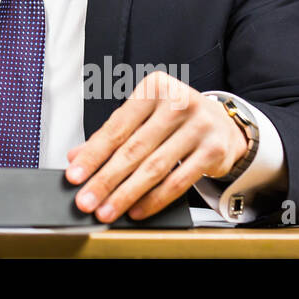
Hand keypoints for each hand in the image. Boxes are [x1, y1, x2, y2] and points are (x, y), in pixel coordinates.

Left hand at [63, 72, 249, 222]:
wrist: (223, 125)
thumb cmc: (176, 120)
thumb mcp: (143, 118)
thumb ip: (112, 136)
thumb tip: (76, 157)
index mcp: (154, 88)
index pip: (116, 127)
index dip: (93, 154)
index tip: (74, 175)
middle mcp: (178, 103)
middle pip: (133, 149)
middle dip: (105, 179)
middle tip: (86, 200)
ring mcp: (198, 126)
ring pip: (154, 168)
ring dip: (126, 194)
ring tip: (107, 210)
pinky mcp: (213, 150)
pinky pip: (178, 181)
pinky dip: (154, 199)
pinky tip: (137, 209)